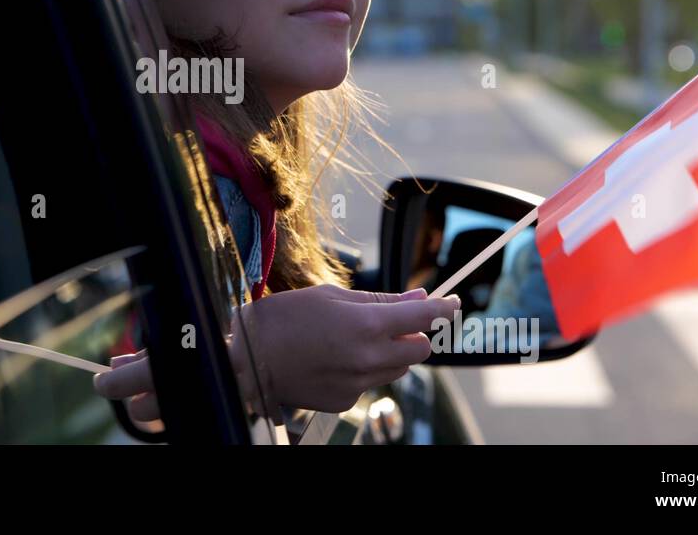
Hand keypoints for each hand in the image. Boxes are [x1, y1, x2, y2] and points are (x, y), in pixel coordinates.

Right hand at [93, 286, 459, 421]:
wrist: (244, 360)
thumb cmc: (283, 318)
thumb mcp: (331, 296)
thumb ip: (378, 300)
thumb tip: (418, 297)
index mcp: (366, 326)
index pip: (424, 317)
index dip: (443, 308)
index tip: (453, 302)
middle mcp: (368, 359)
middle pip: (418, 350)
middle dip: (414, 333)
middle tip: (395, 319)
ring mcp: (357, 385)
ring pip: (396, 369)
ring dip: (390, 353)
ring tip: (354, 337)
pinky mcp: (344, 402)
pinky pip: (369, 384)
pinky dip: (363, 370)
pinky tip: (334, 358)